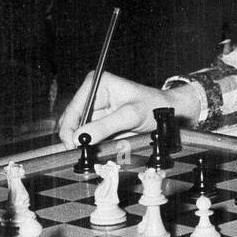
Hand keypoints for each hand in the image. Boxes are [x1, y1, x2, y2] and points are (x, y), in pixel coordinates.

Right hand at [57, 71, 202, 147]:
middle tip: (78, 154)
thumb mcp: (130, 116)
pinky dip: (88, 147)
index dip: (69, 129)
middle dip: (73, 138)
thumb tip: (80, 137)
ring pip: (76, 131)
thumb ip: (105, 126)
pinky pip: (86, 138)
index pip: (73, 108)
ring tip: (86, 154)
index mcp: (96, 83)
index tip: (72, 145)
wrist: (167, 113)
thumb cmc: (153, 107)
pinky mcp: (98, 123)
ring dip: (80, 144)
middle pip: (71, 121)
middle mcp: (91, 94)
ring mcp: (94, 110)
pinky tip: (92, 152)